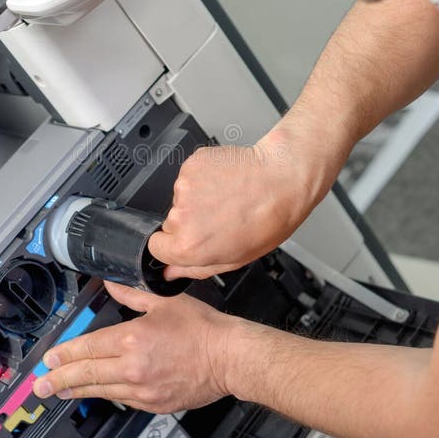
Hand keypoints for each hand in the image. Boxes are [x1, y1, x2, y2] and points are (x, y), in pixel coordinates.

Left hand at [32, 282, 236, 412]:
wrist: (229, 358)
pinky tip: (100, 393)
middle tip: (41, 385)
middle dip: (60, 379)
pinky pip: (124, 400)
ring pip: (102, 391)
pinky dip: (109, 395)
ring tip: (60, 392)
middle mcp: (133, 368)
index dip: (65, 354)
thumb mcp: (164, 302)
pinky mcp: (154, 404)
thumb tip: (113, 286)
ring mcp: (143, 390)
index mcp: (132, 340)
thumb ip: (132, 295)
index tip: (50, 359)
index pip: (88, 348)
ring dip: (78, 390)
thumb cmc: (203, 329)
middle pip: (87, 374)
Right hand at [148, 124, 328, 280]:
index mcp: (188, 246)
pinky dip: (205, 180)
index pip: (156, 247)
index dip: (174, 245)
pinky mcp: (191, 165)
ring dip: (199, 199)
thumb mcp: (235, 260)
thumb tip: (172, 272)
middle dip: (190, 222)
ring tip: (228, 199)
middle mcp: (180, 216)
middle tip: (220, 219)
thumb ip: (196, 269)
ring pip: (181, 198)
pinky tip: (226, 184)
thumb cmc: (268, 219)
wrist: (282, 180)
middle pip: (170, 223)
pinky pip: (189, 176)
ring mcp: (184, 187)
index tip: (190, 239)